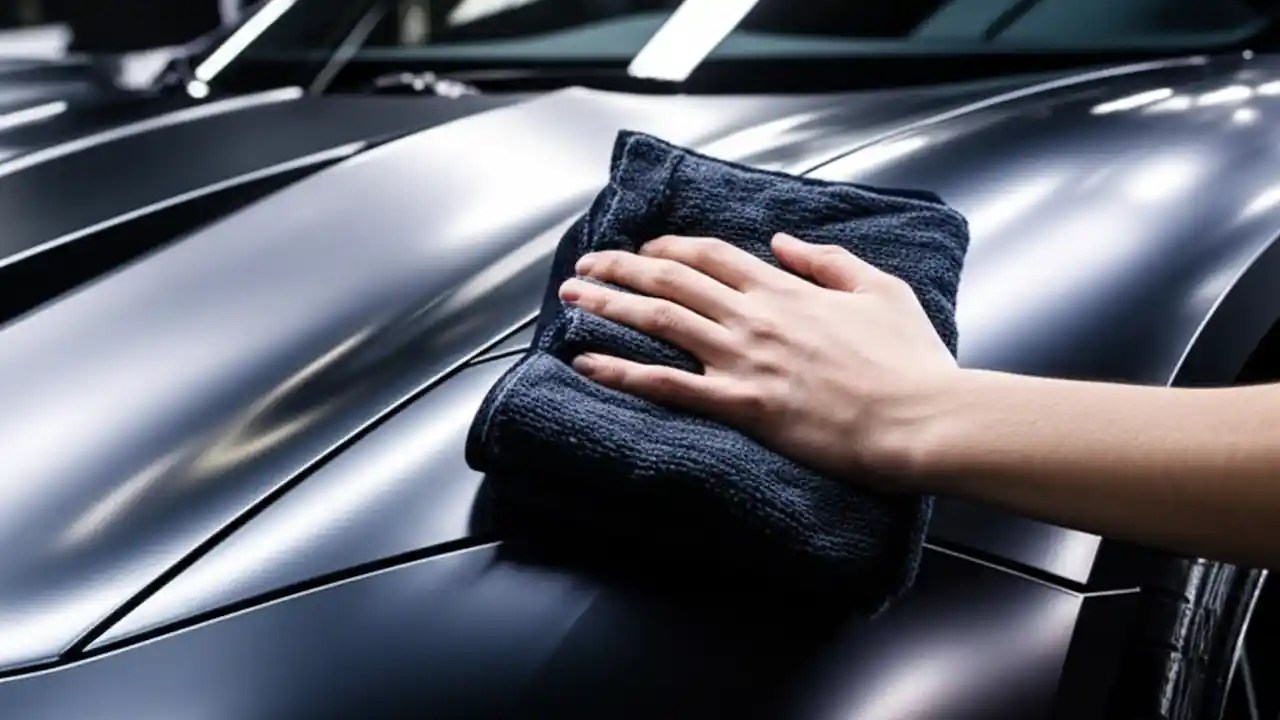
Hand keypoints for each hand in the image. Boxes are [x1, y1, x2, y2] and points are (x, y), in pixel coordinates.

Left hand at [557, 233, 961, 488]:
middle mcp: (755, 317)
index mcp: (786, 289)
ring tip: (571, 297)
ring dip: (608, 305)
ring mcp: (743, 360)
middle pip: (671, 279)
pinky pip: (666, 385)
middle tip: (584, 265)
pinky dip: (621, 372)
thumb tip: (784, 241)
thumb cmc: (909, 362)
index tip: (643, 249)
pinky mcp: (740, 405)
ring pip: (659, 320)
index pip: (711, 255)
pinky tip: (587, 364)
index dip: (669, 248)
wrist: (919, 419)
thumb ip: (828, 260)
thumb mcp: (880, 290)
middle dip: (620, 267)